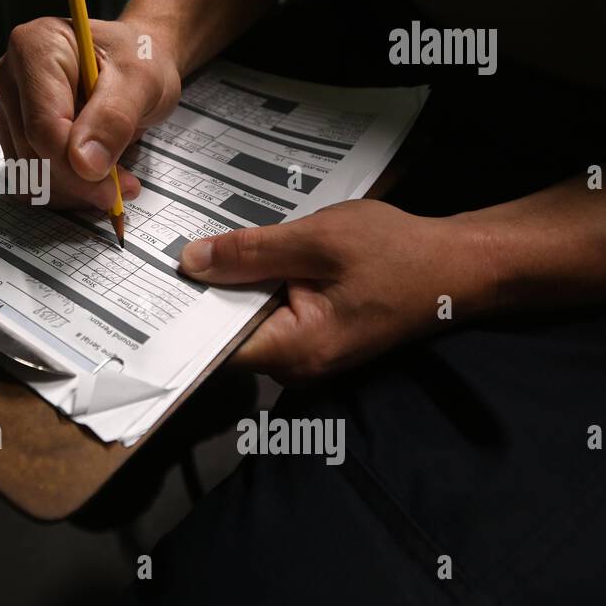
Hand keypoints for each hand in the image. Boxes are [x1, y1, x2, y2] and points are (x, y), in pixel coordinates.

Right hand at [0, 17, 182, 209]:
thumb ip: (113, 118)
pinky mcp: (15, 135)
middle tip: (123, 185)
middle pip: (31, 153)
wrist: (137, 59)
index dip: (75, 167)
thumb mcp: (141, 80)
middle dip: (79, 181)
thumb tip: (85, 163)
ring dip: (72, 190)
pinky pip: (30, 180)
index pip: (42, 126)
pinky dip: (64, 190)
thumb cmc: (138, 56)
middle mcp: (11, 77)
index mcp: (34, 47)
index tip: (111, 189)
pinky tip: (93, 176)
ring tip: (114, 176)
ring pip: (27, 174)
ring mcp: (9, 109)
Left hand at [178, 201, 496, 381]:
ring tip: (188, 249)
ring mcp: (307, 353)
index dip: (182, 317)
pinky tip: (238, 255)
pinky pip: (271, 314)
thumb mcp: (317, 240)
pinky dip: (255, 287)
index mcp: (294, 351)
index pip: (216, 347)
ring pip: (249, 321)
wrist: (459, 265)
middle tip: (159, 256)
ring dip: (229, 288)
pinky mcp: (317, 335)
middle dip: (201, 296)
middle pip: (227, 335)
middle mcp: (295, 365)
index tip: (147, 289)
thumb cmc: (395, 252)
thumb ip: (252, 254)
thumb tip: (190, 263)